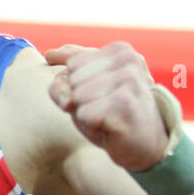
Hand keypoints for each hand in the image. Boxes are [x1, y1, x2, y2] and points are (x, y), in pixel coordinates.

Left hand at [46, 42, 167, 170]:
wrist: (143, 144)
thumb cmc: (109, 113)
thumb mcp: (82, 92)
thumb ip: (62, 77)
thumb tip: (50, 58)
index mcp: (121, 50)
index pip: (72, 64)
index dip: (76, 86)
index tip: (100, 95)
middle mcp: (129, 59)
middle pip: (73, 79)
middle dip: (80, 100)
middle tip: (105, 108)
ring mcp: (131, 80)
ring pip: (77, 96)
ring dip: (85, 112)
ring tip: (107, 116)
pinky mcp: (127, 103)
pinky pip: (84, 113)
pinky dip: (90, 124)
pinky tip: (110, 126)